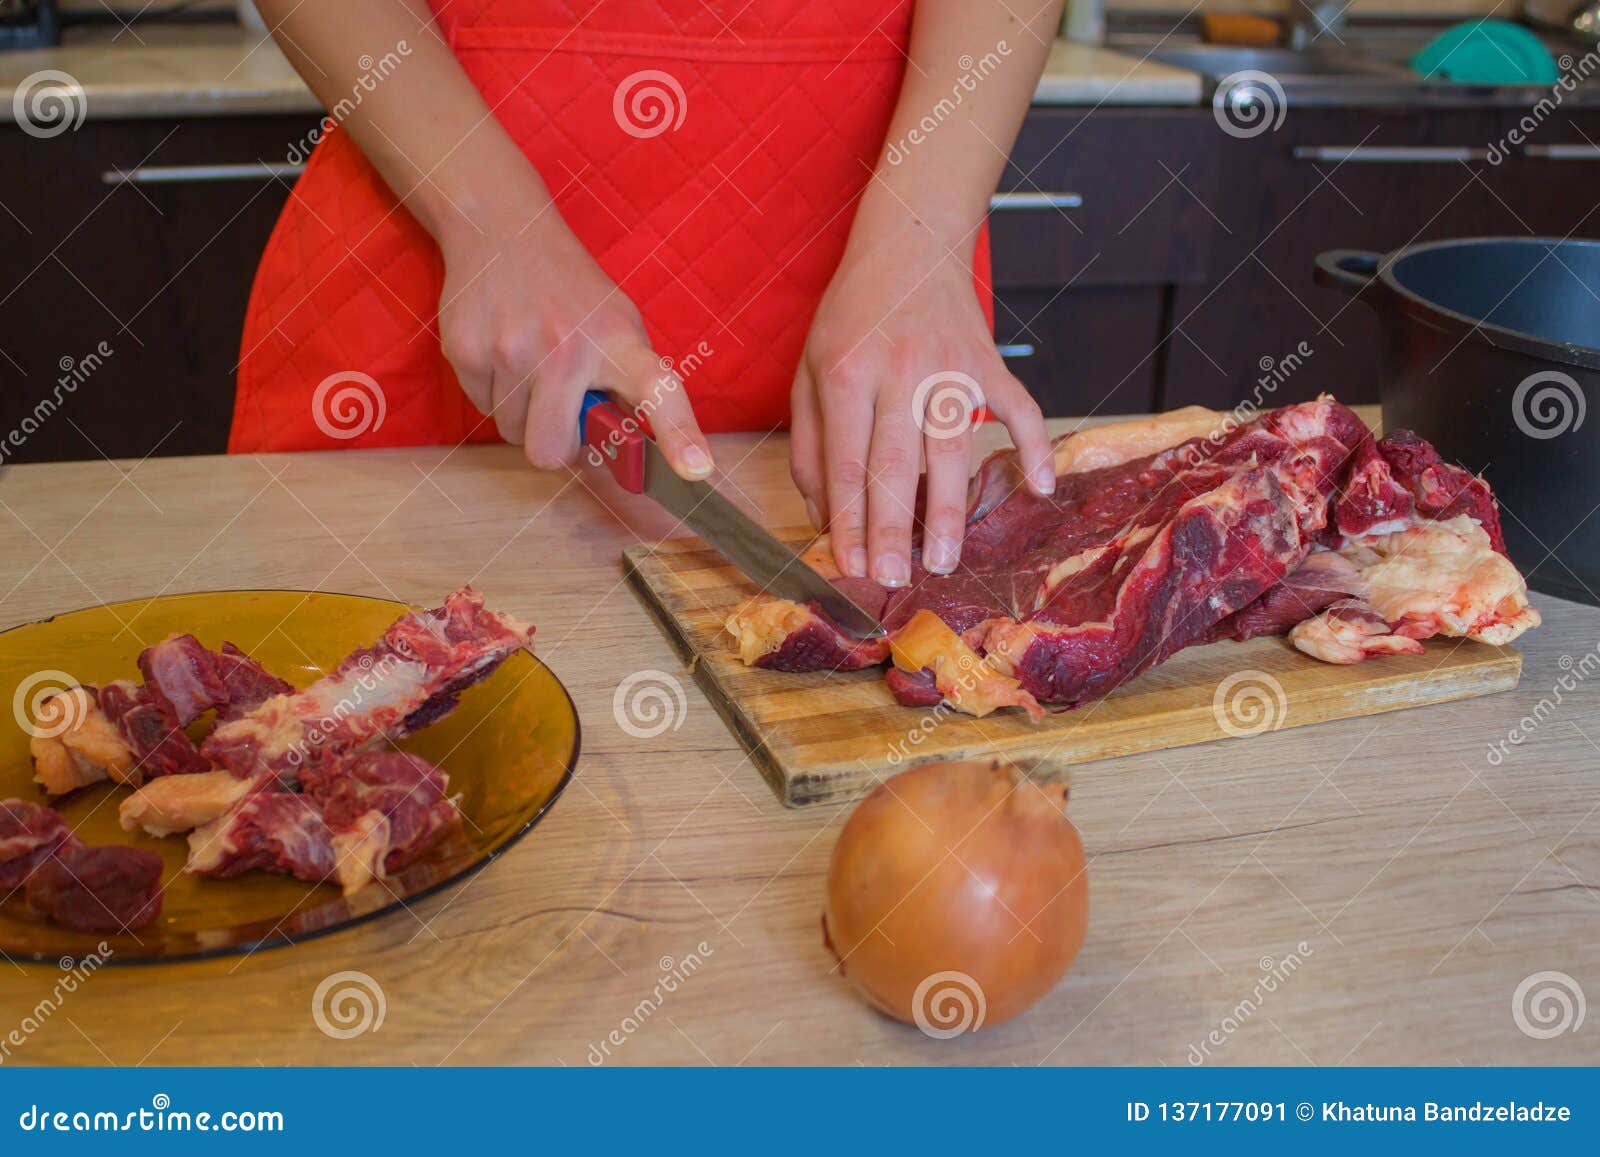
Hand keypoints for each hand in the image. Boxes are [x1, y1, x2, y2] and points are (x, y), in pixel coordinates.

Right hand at [436, 205, 712, 479]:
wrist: (502, 227)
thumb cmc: (570, 290)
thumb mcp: (618, 322)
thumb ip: (629, 384)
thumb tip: (635, 453)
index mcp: (619, 341)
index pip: (658, 391)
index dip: (679, 435)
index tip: (696, 469)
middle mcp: (567, 347)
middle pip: (551, 451)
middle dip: (554, 441)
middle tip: (558, 403)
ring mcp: (512, 349)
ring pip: (512, 433)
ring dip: (521, 412)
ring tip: (527, 361)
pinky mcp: (466, 350)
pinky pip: (480, 407)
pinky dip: (491, 390)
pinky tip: (500, 348)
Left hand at [790, 221, 1053, 584]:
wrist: (907, 244)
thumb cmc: (851, 315)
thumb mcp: (809, 369)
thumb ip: (812, 444)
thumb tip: (823, 515)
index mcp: (846, 373)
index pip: (846, 464)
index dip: (849, 520)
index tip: (852, 567)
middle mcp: (899, 372)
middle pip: (895, 465)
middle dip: (893, 530)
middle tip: (894, 579)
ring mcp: (950, 367)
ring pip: (952, 449)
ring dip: (949, 509)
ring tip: (944, 559)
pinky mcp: (989, 362)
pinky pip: (1019, 408)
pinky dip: (1034, 446)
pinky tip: (1042, 487)